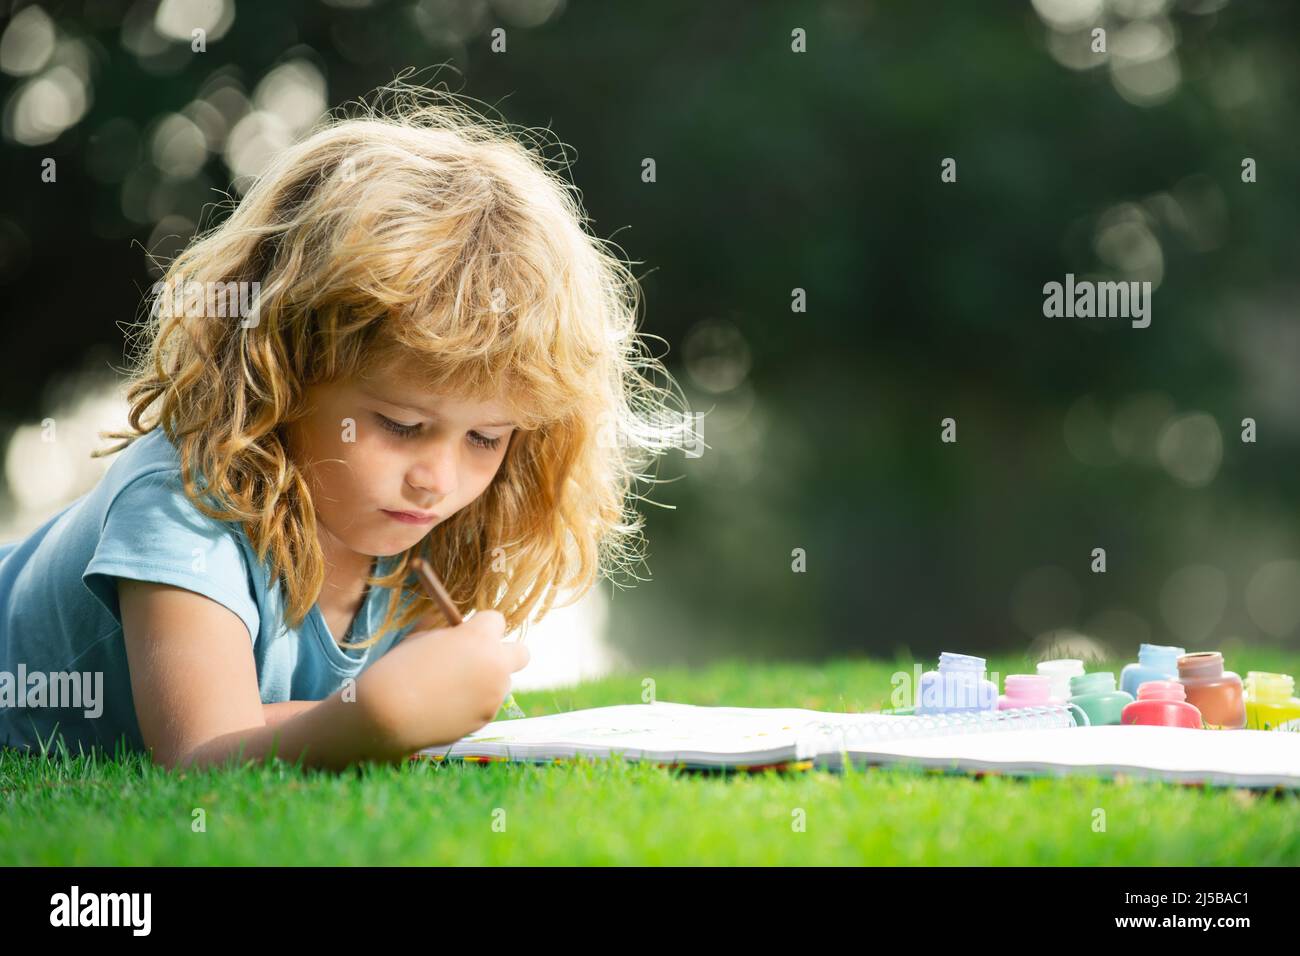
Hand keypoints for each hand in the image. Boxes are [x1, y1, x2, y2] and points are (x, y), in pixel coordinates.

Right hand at [358, 609, 528, 752]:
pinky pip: (487, 704)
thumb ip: (448, 632)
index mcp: (480, 637)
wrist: (390, 713)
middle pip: (521, 653)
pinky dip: (473, 704)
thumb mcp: (422, 637)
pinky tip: (445, 706)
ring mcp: (494, 694)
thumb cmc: (399, 668)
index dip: (480, 626)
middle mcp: (496, 664)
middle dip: (505, 653)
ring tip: (449, 688)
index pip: (496, 620)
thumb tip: (456, 631)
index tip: (467, 633)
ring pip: (502, 682)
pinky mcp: (487, 717)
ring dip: (485, 682)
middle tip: (482, 659)